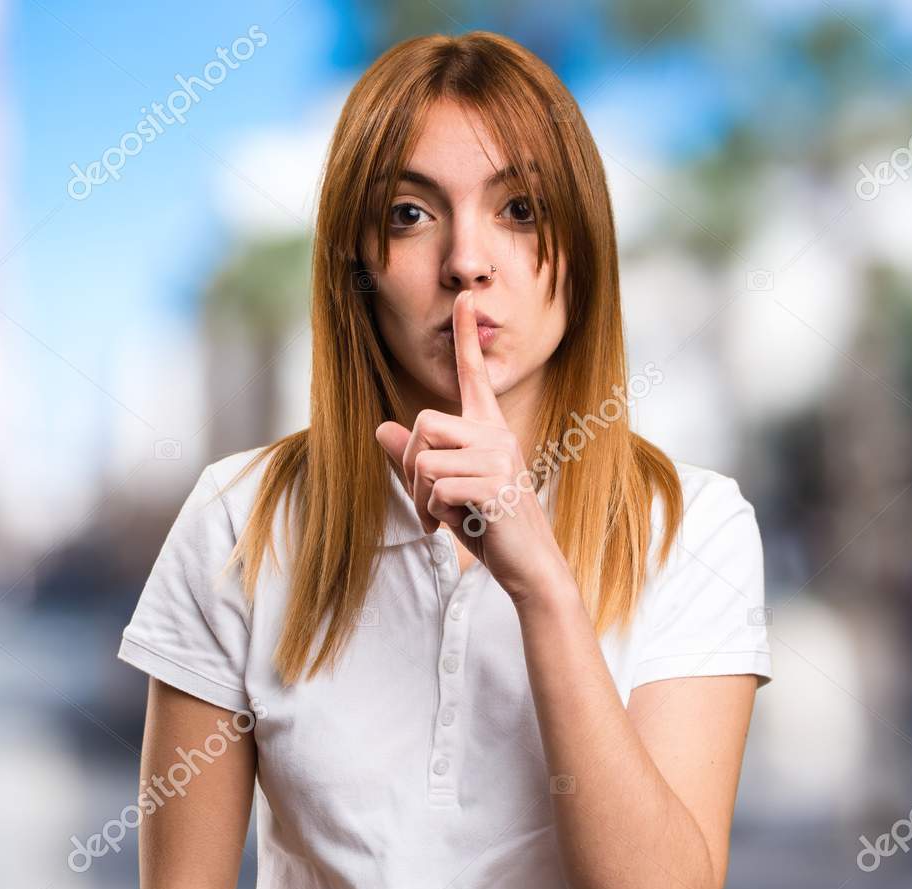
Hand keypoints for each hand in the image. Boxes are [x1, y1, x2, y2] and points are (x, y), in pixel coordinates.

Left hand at [374, 290, 574, 605]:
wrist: (530, 568)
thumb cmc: (491, 527)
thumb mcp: (446, 490)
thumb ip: (415, 460)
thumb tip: (381, 429)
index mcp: (489, 431)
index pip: (474, 376)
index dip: (467, 337)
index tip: (464, 298)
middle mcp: (497, 436)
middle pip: (424, 422)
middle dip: (410, 465)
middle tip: (426, 501)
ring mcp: (499, 458)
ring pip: (424, 460)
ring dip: (421, 497)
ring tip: (443, 517)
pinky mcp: (494, 484)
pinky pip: (436, 487)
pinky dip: (433, 513)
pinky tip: (454, 525)